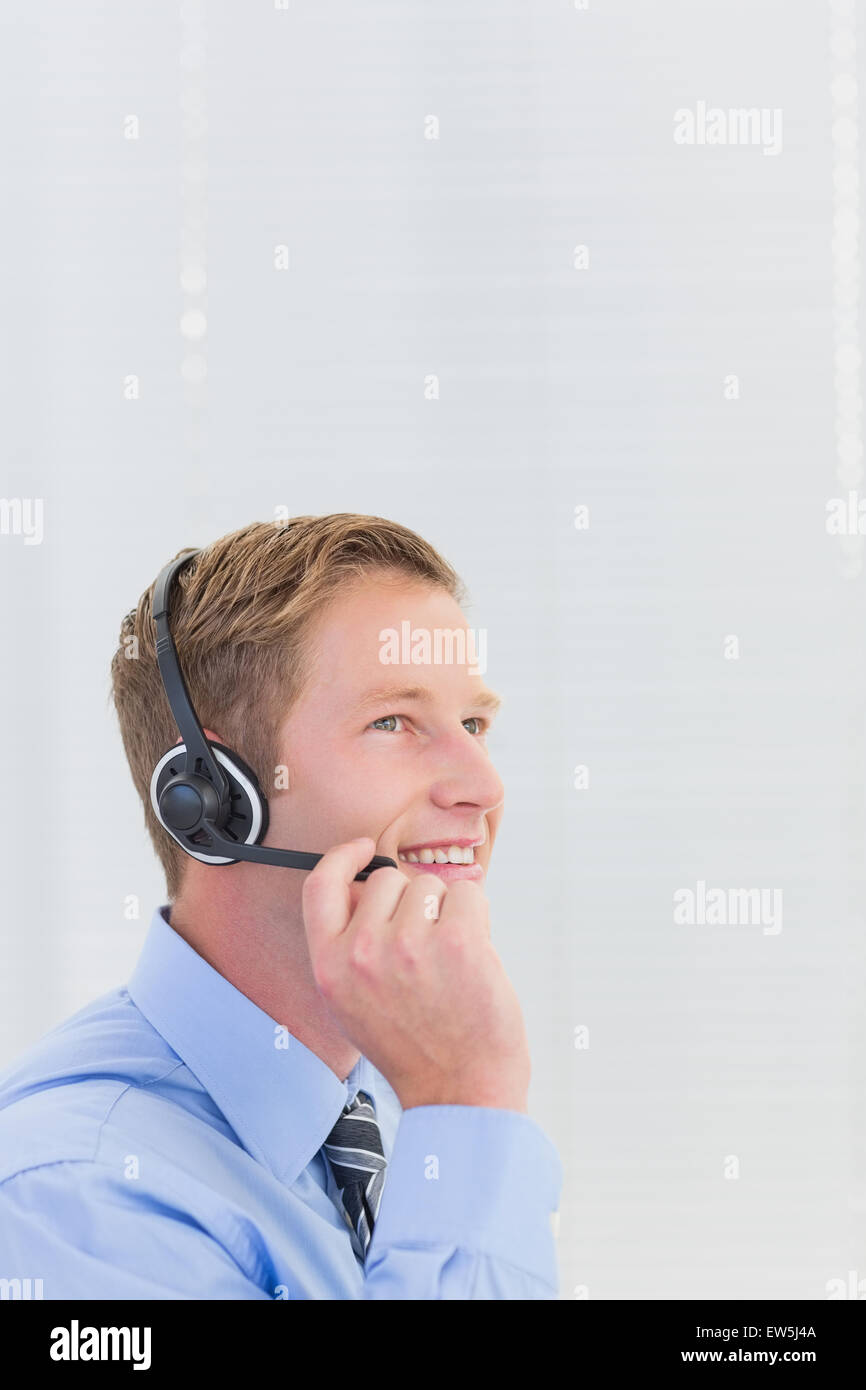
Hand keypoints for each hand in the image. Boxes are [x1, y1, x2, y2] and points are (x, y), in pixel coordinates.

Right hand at [302, 838, 530, 1111]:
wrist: (459, 1092)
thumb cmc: (413, 1044)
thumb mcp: (352, 1003)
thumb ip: (349, 946)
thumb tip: (371, 886)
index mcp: (329, 967)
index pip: (320, 885)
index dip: (342, 857)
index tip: (362, 848)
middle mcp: (362, 953)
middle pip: (389, 879)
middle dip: (412, 902)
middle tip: (426, 949)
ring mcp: (410, 945)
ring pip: (431, 886)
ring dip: (447, 912)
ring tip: (448, 963)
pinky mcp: (458, 942)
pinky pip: (468, 894)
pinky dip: (476, 916)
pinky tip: (473, 957)